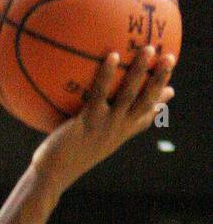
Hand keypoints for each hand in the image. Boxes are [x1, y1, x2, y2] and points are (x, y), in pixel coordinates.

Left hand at [31, 47, 174, 196]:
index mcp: (120, 133)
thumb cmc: (63, 157)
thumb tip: (81, 111)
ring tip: (149, 49)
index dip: (159, 103)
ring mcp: (106, 125)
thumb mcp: (83, 142)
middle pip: (147, 101)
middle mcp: (119, 128)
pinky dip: (108, 75)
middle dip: (161, 79)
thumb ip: (91, 126)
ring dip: (141, 71)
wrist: (53, 174)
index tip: (170, 88)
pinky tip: (112, 56)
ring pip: (131, 94)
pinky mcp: (90, 121)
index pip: (146, 117)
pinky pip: (101, 94)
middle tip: (169, 58)